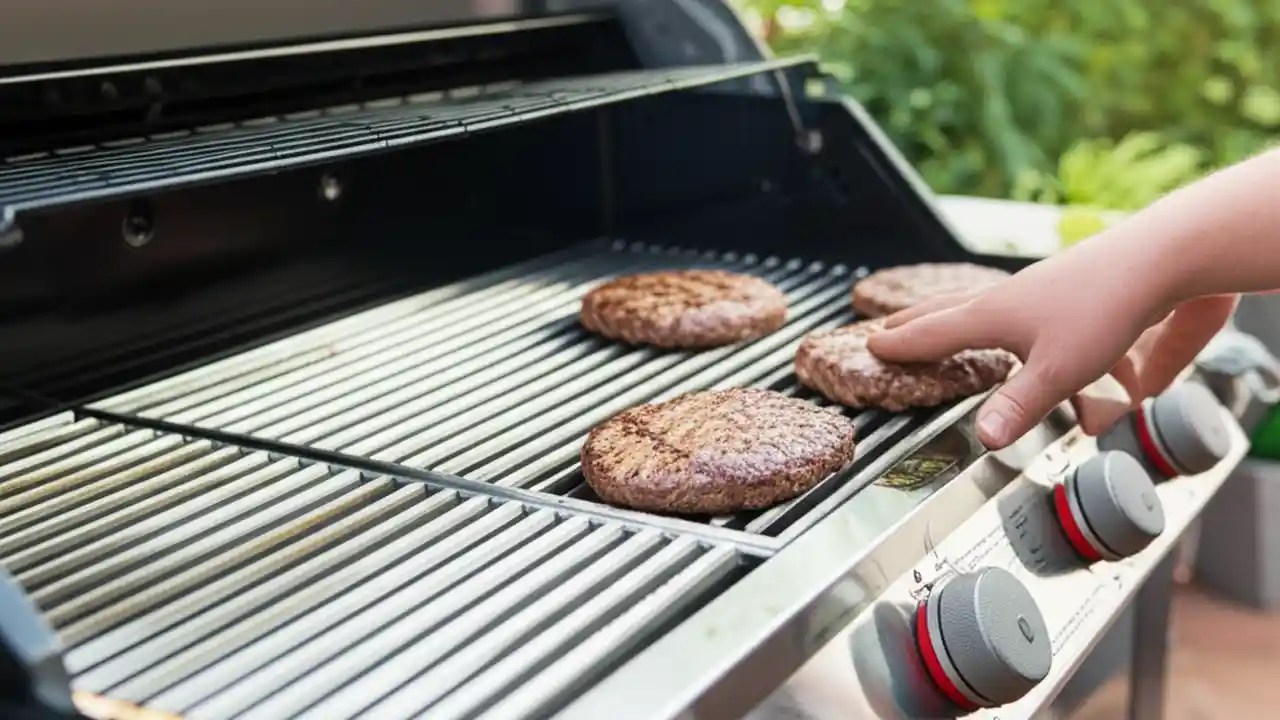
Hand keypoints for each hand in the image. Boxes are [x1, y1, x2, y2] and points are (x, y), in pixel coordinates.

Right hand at [865, 235, 1236, 448]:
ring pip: (980, 303)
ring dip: (951, 313)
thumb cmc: (1107, 306)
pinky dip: (997, 311)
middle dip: (914, 322)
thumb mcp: (1060, 370)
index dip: (901, 345)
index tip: (871, 346)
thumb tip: (984, 439)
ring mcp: (1036, 289)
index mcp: (993, 315)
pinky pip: (1015, 303)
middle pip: (947, 309)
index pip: (934, 333)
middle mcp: (1008, 298)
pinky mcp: (1066, 288)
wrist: (1159, 256)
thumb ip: (1020, 406)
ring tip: (940, 319)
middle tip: (886, 327)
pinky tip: (1015, 319)